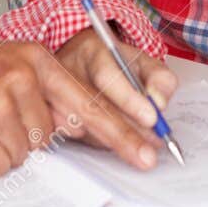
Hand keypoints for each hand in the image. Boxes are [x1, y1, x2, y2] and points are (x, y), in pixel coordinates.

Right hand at [0, 39, 159, 175]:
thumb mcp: (3, 63)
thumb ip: (41, 90)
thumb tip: (74, 125)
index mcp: (33, 58)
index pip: (89, 100)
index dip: (123, 129)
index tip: (150, 149)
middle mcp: (20, 77)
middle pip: (52, 135)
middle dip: (44, 141)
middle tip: (87, 145)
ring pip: (24, 154)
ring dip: (2, 148)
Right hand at [56, 27, 178, 138]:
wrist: (86, 64)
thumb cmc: (117, 66)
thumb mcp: (143, 63)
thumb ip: (159, 78)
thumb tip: (159, 102)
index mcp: (91, 51)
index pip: (107, 76)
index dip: (129, 100)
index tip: (151, 118)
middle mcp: (66, 70)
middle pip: (90, 107)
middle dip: (122, 135)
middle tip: (148, 155)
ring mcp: (50, 94)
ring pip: (82, 127)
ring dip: (113, 142)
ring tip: (141, 147)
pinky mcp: (47, 115)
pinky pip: (72, 138)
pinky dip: (98, 144)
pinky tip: (114, 141)